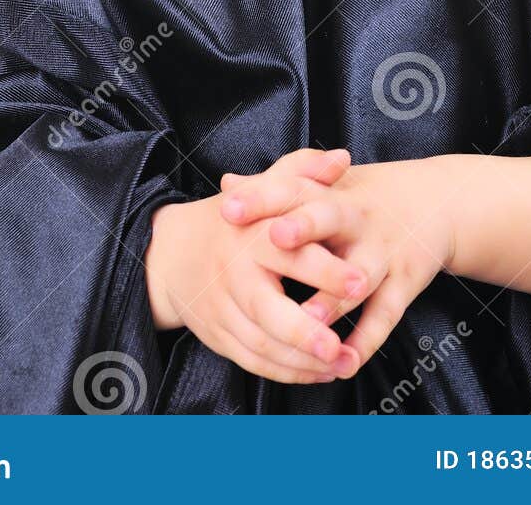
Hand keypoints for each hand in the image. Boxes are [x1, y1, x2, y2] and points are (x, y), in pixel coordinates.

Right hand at [145, 147, 367, 384]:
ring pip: (263, 345)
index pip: (290, 253)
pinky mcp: (218, 336)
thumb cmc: (235, 216)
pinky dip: (286, 372)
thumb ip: (305, 170)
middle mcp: (235, 275)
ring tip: (342, 364)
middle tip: (339, 347)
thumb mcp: (266, 186)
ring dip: (303, 362)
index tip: (360, 283)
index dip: (324, 270)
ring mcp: (223, 310)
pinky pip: (254, 362)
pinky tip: (318, 373)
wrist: (170, 252)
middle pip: (268, 311)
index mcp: (251, 235)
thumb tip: (343, 158)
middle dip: (305, 332)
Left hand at [219, 157, 455, 372]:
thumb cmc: (365, 197)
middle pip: (329, 217)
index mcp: (330, 192)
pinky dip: (367, 340)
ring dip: (333, 299)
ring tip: (308, 322)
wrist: (438, 203)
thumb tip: (225, 186)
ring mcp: (383, 251)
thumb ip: (277, 188)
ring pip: (357, 277)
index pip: (291, 187)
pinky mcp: (405, 282)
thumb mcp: (326, 185)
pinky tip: (345, 361)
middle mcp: (357, 218)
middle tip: (275, 237)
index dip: (260, 197)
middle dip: (304, 226)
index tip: (228, 207)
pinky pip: (385, 314)